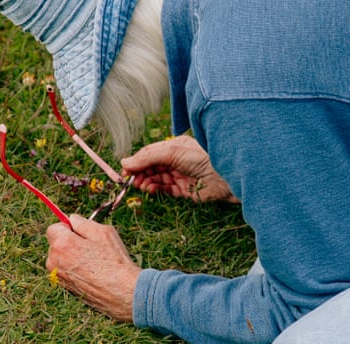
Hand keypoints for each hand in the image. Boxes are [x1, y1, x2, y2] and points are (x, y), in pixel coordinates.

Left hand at [46, 215, 140, 321]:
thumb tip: (72, 219)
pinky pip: (65, 271)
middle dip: (68, 242)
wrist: (122, 292)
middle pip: (55, 244)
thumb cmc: (113, 261)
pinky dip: (74, 269)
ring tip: (92, 261)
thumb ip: (83, 223)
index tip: (79, 231)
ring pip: (60, 258)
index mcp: (62, 244)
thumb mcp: (102, 232)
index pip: (53, 228)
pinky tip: (91, 272)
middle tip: (90, 246)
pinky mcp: (64, 288)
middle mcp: (54, 261)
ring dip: (70, 256)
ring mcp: (58, 277)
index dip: (67, 227)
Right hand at [121, 135, 239, 202]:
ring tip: (140, 185)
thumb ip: (147, 157)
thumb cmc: (201, 157)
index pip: (149, 154)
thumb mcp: (171, 151)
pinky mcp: (184, 190)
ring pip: (156, 179)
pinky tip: (150, 189)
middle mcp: (176, 160)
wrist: (224, 176)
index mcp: (173, 147)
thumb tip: (125, 161)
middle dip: (140, 173)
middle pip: (151, 167)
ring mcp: (180, 175)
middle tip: (130, 180)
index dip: (136, 161)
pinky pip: (165, 190)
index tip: (125, 170)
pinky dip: (155, 190)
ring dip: (146, 182)